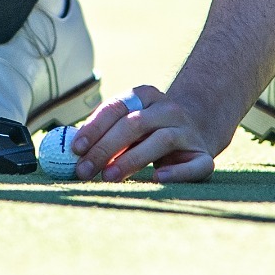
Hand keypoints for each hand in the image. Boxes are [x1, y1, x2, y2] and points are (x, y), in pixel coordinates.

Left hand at [69, 85, 218, 183]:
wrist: (196, 132)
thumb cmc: (149, 133)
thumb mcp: (128, 124)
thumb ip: (104, 133)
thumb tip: (71, 150)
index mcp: (147, 95)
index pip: (117, 107)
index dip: (94, 127)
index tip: (75, 149)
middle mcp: (169, 109)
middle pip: (135, 124)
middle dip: (106, 148)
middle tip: (84, 171)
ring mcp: (188, 131)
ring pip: (161, 140)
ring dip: (132, 159)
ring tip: (109, 177)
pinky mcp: (204, 156)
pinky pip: (194, 165)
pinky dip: (176, 172)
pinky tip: (157, 179)